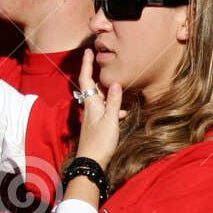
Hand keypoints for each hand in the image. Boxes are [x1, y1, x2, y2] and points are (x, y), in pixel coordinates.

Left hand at [73, 49, 123, 164]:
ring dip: (109, 92)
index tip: (88, 50)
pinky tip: (124, 111)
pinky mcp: (97, 125)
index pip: (87, 79)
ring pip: (101, 98)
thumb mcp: (110, 120)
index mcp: (91, 103)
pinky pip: (105, 109)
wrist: (91, 162)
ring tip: (121, 86)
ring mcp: (93, 116)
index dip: (87, 64)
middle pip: (93, 87)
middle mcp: (90, 108)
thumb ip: (114, 101)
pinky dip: (114, 106)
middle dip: (99, 75)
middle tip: (106, 63)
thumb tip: (116, 83)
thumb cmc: (100, 141)